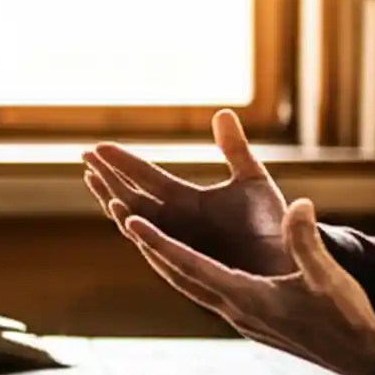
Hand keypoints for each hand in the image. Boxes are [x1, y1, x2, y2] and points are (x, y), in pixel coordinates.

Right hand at [83, 109, 294, 275]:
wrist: (290, 262)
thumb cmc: (272, 224)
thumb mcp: (252, 180)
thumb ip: (234, 149)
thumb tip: (222, 112)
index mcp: (187, 199)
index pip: (146, 176)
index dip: (122, 161)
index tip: (97, 146)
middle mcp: (175, 220)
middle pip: (130, 196)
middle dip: (107, 176)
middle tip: (84, 156)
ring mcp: (177, 241)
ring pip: (134, 219)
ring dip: (113, 198)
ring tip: (94, 179)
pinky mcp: (184, 260)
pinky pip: (153, 242)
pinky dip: (135, 226)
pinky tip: (122, 212)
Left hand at [125, 196, 374, 374]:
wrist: (360, 357)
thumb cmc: (346, 316)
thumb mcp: (328, 275)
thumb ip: (308, 241)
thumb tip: (300, 203)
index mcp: (246, 297)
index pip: (190, 265)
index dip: (159, 243)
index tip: (130, 222)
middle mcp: (234, 310)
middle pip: (177, 275)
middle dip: (147, 247)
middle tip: (120, 218)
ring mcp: (239, 318)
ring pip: (188, 285)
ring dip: (162, 261)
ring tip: (137, 238)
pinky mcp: (249, 320)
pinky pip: (204, 292)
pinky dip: (185, 273)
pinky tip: (182, 264)